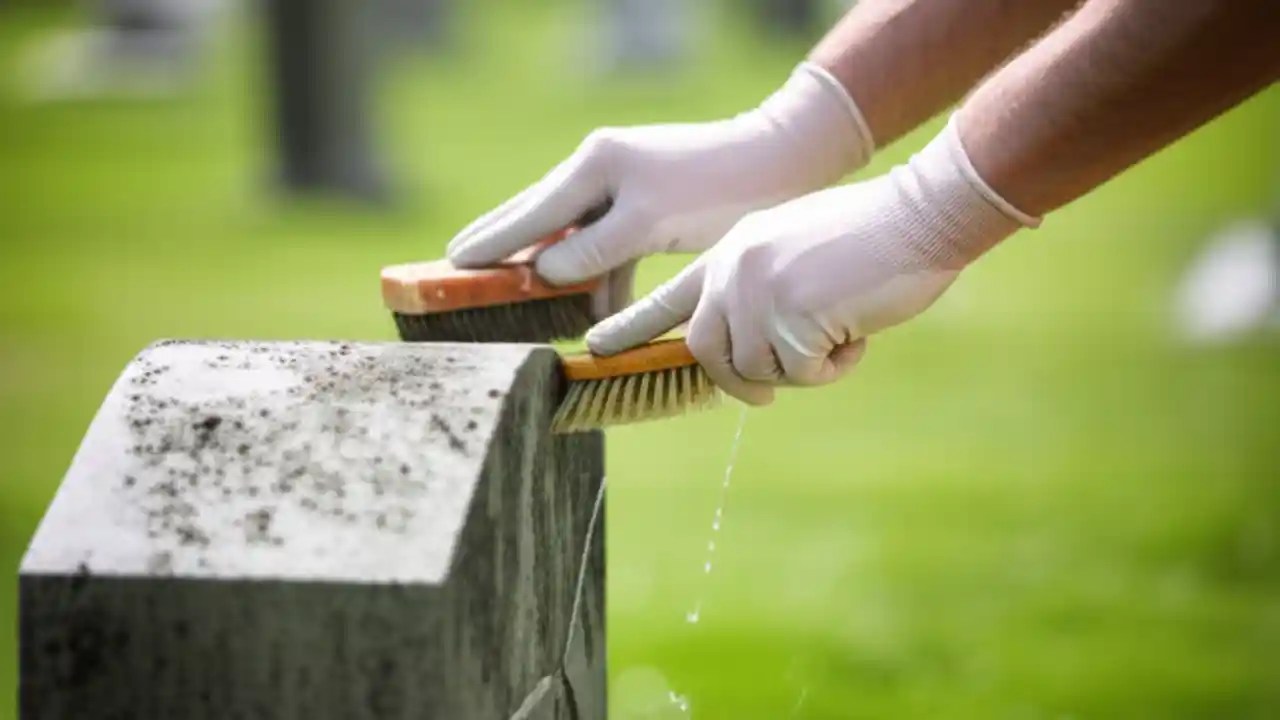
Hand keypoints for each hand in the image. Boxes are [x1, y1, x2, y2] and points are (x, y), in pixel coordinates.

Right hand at [447, 63, 872, 316]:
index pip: (527, 213)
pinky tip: (593, 311)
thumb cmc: (721, 192)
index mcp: (594, 166)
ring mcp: (622, 188)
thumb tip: (544, 274)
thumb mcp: (651, 222)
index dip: (488, 243)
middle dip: (503, 253)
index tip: (450, 265)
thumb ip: (594, 249)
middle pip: (537, 222)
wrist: (782, 164)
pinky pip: (608, 249)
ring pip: (573, 240)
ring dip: (554, 275)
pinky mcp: (646, 209)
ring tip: (517, 302)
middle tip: (457, 275)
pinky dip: (599, 279)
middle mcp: (599, 171)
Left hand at [586, 118, 1040, 404]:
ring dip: (804, 366)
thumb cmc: (871, 239)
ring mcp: (756, 292)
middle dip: (744, 381)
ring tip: (839, 326)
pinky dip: (835, 366)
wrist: (917, 215)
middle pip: (709, 354)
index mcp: (731, 252)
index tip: (595, 347)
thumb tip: (744, 359)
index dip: (632, 328)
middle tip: (773, 390)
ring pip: (757, 371)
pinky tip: (856, 328)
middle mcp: (732, 270)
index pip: (668, 297)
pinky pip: (802, 375)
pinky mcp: (788, 316)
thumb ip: (758, 294)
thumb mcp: (794, 255)